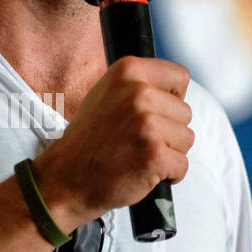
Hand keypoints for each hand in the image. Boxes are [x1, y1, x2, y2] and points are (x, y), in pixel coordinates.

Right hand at [34, 55, 193, 228]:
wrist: (66, 180)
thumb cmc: (87, 142)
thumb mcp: (105, 95)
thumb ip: (137, 86)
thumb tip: (174, 89)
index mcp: (128, 71)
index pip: (179, 76)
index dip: (172, 98)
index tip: (157, 113)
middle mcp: (139, 92)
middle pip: (185, 111)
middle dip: (169, 130)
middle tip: (138, 141)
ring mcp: (147, 124)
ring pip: (186, 139)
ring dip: (169, 152)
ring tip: (138, 155)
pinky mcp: (154, 154)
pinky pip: (182, 165)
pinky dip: (168, 175)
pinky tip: (143, 172)